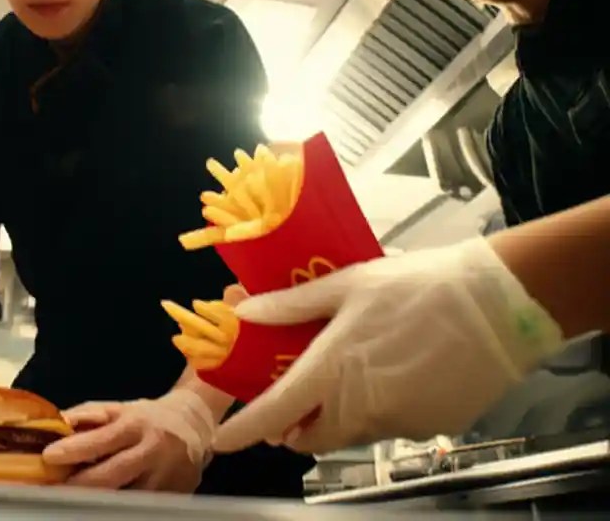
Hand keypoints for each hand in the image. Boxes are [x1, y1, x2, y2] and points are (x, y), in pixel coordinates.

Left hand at [42, 388, 215, 491]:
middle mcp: (152, 451)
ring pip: (126, 498)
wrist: (193, 426)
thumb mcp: (116, 409)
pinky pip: (141, 507)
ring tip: (76, 499)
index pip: (101, 439)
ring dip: (99, 500)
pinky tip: (103, 506)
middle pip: (112, 476)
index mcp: (135, 425)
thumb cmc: (144, 418)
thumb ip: (86, 416)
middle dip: (80, 485)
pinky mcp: (175, 496)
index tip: (49, 456)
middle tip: (55, 489)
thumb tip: (54, 424)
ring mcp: (165, 477)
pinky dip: (119, 506)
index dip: (74, 449)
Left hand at [213, 237, 564, 455]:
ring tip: (354, 369)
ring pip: (353, 431)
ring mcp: (399, 421)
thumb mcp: (348, 285)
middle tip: (295, 397)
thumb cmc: (420, 287)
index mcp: (333, 369)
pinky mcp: (431, 427)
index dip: (245, 431)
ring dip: (341, 413)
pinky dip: (381, 408)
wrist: (500, 304)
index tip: (224, 440)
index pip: (275, 414)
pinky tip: (396, 372)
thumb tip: (246, 311)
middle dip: (297, 425)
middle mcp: (362, 406)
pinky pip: (392, 425)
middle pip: (314, 435)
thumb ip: (292, 305)